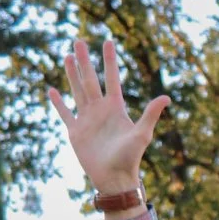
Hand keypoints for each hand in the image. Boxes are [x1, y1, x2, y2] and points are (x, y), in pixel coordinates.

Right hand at [49, 37, 168, 195]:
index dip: (110, 61)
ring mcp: (87, 119)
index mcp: (116, 108)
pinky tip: (52, 91)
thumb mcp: (142, 134)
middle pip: (90, 80)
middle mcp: (100, 110)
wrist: (114, 179)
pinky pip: (65, 114)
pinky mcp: (76, 132)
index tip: (108, 42)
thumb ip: (151, 114)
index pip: (112, 78)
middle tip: (78, 40)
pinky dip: (58, 103)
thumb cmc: (130, 158)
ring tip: (67, 57)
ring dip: (72, 74)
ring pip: (77, 91)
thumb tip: (166, 97)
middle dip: (85, 60)